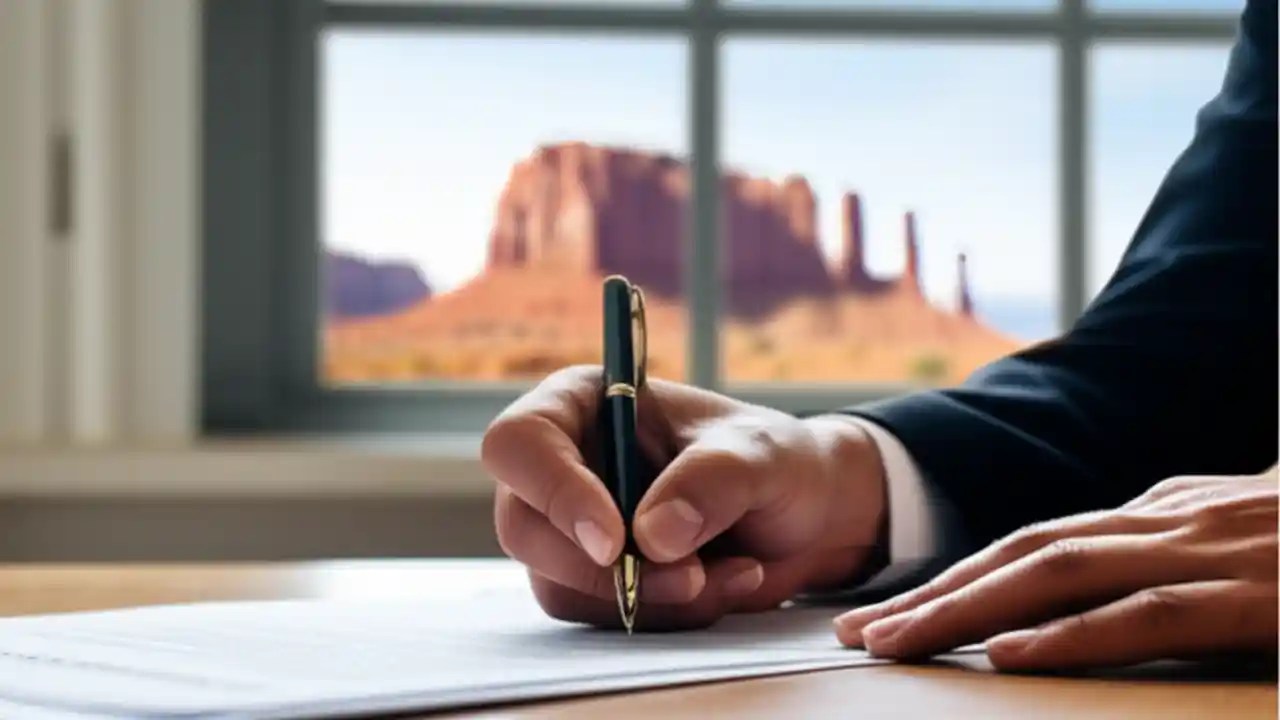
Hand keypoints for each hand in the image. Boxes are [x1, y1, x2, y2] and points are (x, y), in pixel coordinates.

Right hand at [483, 365, 885, 630]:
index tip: (613, 540)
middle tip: (689, 575)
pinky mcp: (596, 581)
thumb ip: (711, 481)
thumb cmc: (776, 460)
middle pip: (523, 527)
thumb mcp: (759, 455)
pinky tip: (724, 585)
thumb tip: (651, 536)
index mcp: (585, 404)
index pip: (520, 442)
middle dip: (602, 568)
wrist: (807, 516)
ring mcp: (574, 528)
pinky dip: (664, 615)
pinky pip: (600, 617)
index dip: (553, 491)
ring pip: (560, 585)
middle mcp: (566, 465)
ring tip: (729, 573)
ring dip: (645, 597)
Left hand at [834, 467, 1278, 669]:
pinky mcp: (1255, 595)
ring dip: (969, 611)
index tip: (891, 613)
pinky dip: (1072, 635)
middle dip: (934, 595)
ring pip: (1061, 574)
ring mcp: (1211, 551)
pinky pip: (1148, 614)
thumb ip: (1166, 549)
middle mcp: (1169, 519)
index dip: (955, 576)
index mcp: (1162, 510)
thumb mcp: (1238, 533)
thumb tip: (1096, 581)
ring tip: (899, 646)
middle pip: (1024, 554)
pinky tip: (1012, 657)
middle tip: (859, 637)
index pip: (1034, 542)